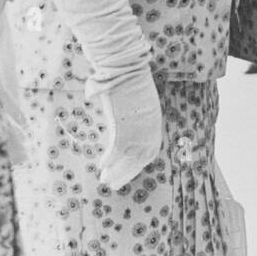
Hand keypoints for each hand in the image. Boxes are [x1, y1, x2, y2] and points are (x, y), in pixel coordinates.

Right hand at [94, 68, 163, 188]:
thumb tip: (128, 127)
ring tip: (105, 180)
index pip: (151, 152)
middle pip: (139, 160)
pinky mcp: (123, 129)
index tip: (130, 172)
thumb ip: (138, 118)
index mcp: (155, 125)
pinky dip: (108, 160)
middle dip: (126, 174)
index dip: (139, 165)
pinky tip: (101, 165)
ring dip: (116, 172)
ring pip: (126, 160)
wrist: (127, 70)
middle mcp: (149, 132)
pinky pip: (114, 151)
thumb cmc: (132, 81)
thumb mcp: (142, 102)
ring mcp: (137, 132)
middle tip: (114, 185)